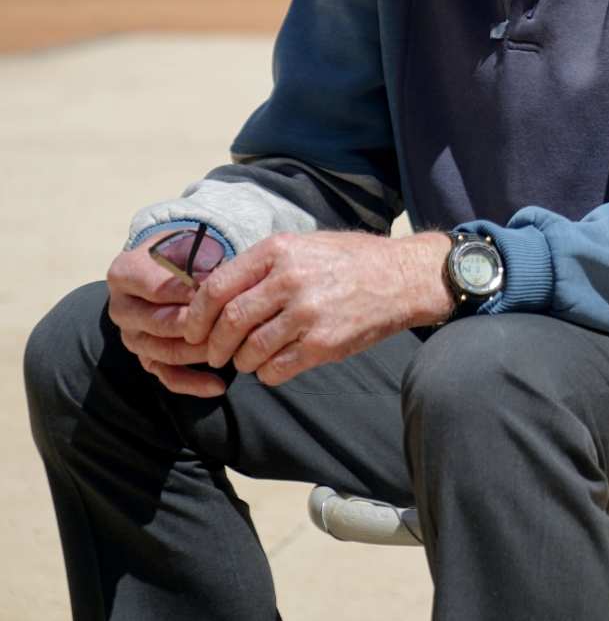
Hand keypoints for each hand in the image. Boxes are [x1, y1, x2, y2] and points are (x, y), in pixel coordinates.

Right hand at [105, 244, 225, 397]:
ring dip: (201, 353)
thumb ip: (197, 259)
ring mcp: (132, 336)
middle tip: (233, 324)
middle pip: (161, 323)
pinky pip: (166, 375)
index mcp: (125, 273)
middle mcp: (121, 308)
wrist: (167, 265)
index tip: (223, 293)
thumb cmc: (183, 252)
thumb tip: (218, 279)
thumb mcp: (187, 244)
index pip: (158, 288)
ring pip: (165, 351)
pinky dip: (192, 383)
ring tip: (233, 349)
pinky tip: (219, 385)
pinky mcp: (145, 357)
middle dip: (200, 326)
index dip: (192, 292)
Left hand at [180, 231, 453, 387]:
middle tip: (215, 354)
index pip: (216, 288)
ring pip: (249, 351)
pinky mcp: (323, 344)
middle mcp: (290, 281)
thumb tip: (214, 293)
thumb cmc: (350, 261)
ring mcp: (307, 314)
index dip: (196, 316)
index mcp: (279, 252)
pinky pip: (275, 370)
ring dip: (241, 362)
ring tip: (248, 359)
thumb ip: (262, 266)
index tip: (193, 331)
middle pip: (228, 323)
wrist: (403, 278)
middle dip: (214, 345)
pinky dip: (266, 374)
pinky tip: (273, 366)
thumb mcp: (303, 246)